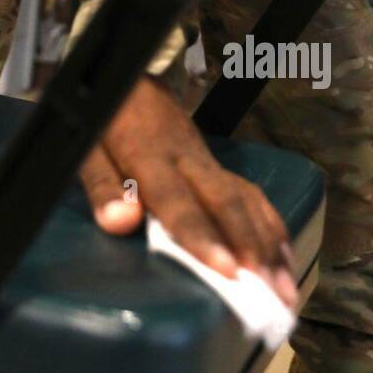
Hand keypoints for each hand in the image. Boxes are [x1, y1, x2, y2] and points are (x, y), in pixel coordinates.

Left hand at [79, 76, 297, 306]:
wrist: (128, 80)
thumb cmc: (104, 121)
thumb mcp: (87, 147)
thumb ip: (103, 187)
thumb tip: (121, 223)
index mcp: (150, 155)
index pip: (177, 200)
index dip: (203, 237)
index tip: (228, 271)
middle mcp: (188, 158)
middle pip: (227, 201)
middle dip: (252, 248)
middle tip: (272, 292)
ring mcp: (208, 160)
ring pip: (247, 199)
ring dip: (269, 245)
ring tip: (285, 290)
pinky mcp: (218, 164)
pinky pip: (252, 194)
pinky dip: (272, 227)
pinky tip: (283, 258)